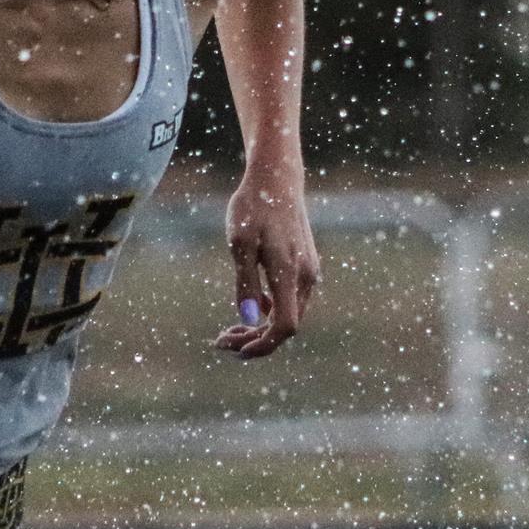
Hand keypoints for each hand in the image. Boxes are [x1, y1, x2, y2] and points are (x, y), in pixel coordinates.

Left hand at [216, 174, 318, 358]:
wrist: (277, 178)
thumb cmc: (253, 207)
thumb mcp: (240, 243)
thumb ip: (246, 282)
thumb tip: (250, 318)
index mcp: (290, 272)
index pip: (285, 327)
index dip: (262, 346)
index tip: (234, 350)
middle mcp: (305, 276)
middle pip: (286, 326)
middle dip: (254, 340)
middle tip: (220, 341)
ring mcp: (308, 272)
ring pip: (289, 315)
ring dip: (261, 329)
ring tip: (228, 330)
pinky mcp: (304, 266)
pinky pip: (290, 301)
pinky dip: (270, 312)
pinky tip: (249, 310)